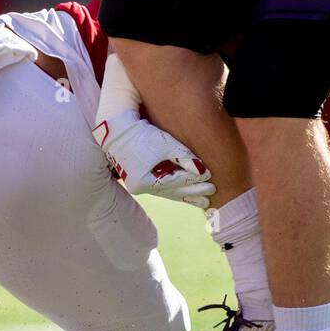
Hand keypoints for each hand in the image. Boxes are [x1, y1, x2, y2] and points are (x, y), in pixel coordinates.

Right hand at [93, 108, 215, 207]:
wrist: (117, 129)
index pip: (174, 181)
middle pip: (172, 191)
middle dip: (193, 193)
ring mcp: (138, 185)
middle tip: (212, 193)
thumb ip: (184, 157)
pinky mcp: (140, 179)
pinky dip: (175, 189)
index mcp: (143, 180)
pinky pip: (161, 187)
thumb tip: (202, 171)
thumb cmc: (141, 133)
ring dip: (185, 195)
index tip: (209, 176)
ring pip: (167, 192)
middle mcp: (140, 187)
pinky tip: (186, 193)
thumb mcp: (164, 143)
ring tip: (203, 201)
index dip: (193, 179)